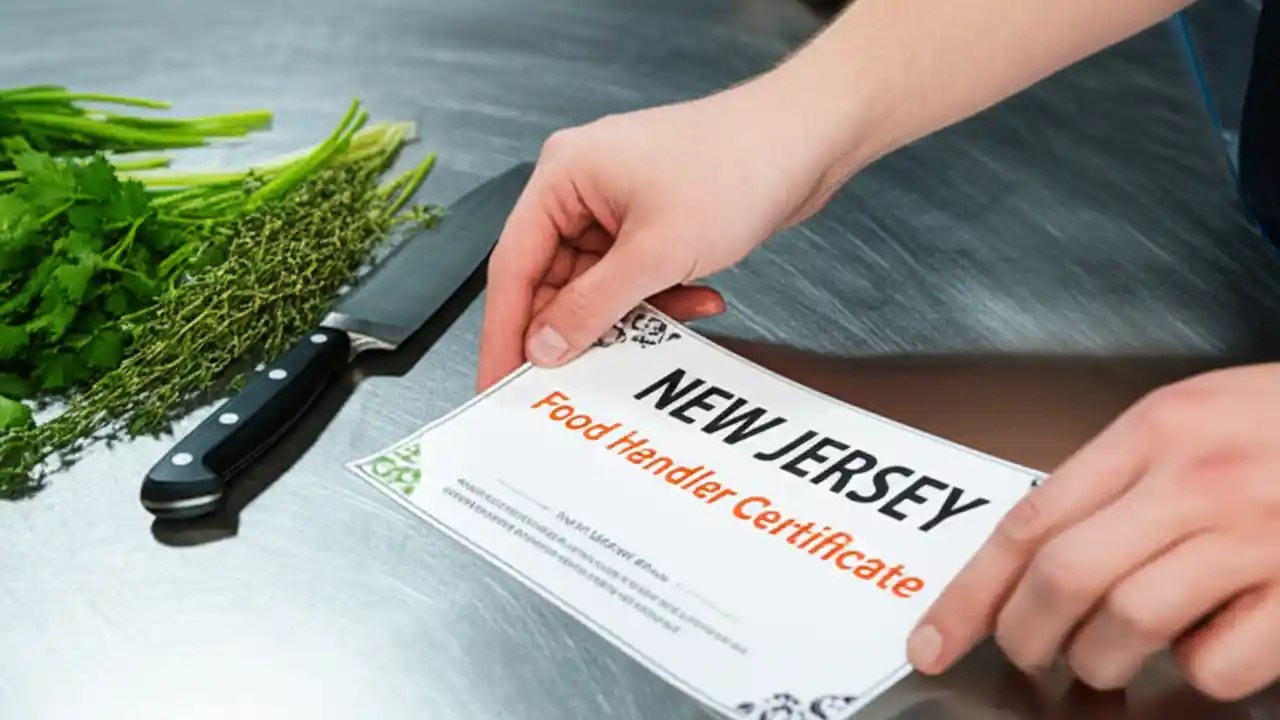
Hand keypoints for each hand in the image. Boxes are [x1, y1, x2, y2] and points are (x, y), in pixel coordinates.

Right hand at [475, 71, 848, 390]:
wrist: (809, 139)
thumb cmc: (737, 165)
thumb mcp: (655, 254)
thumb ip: (591, 307)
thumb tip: (544, 346)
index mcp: (564, 175)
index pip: (512, 265)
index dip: (504, 331)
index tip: (498, 381)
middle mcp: (583, 185)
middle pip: (553, 278)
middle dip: (576, 328)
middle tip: (578, 380)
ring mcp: (620, 202)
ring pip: (599, 283)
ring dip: (630, 315)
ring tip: (663, 329)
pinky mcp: (654, 218)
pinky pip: (636, 275)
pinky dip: (660, 298)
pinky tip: (697, 301)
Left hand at [908, 362, 1279, 700]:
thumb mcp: (1190, 419)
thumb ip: (1116, 479)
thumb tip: (1036, 557)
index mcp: (1154, 431)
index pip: (1029, 523)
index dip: (970, 594)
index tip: (934, 640)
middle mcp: (1197, 480)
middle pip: (1065, 578)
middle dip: (1027, 635)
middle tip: (1029, 654)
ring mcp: (1257, 536)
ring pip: (1130, 623)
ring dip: (1103, 660)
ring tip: (1111, 657)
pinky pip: (1220, 661)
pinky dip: (1198, 673)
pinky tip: (1206, 648)